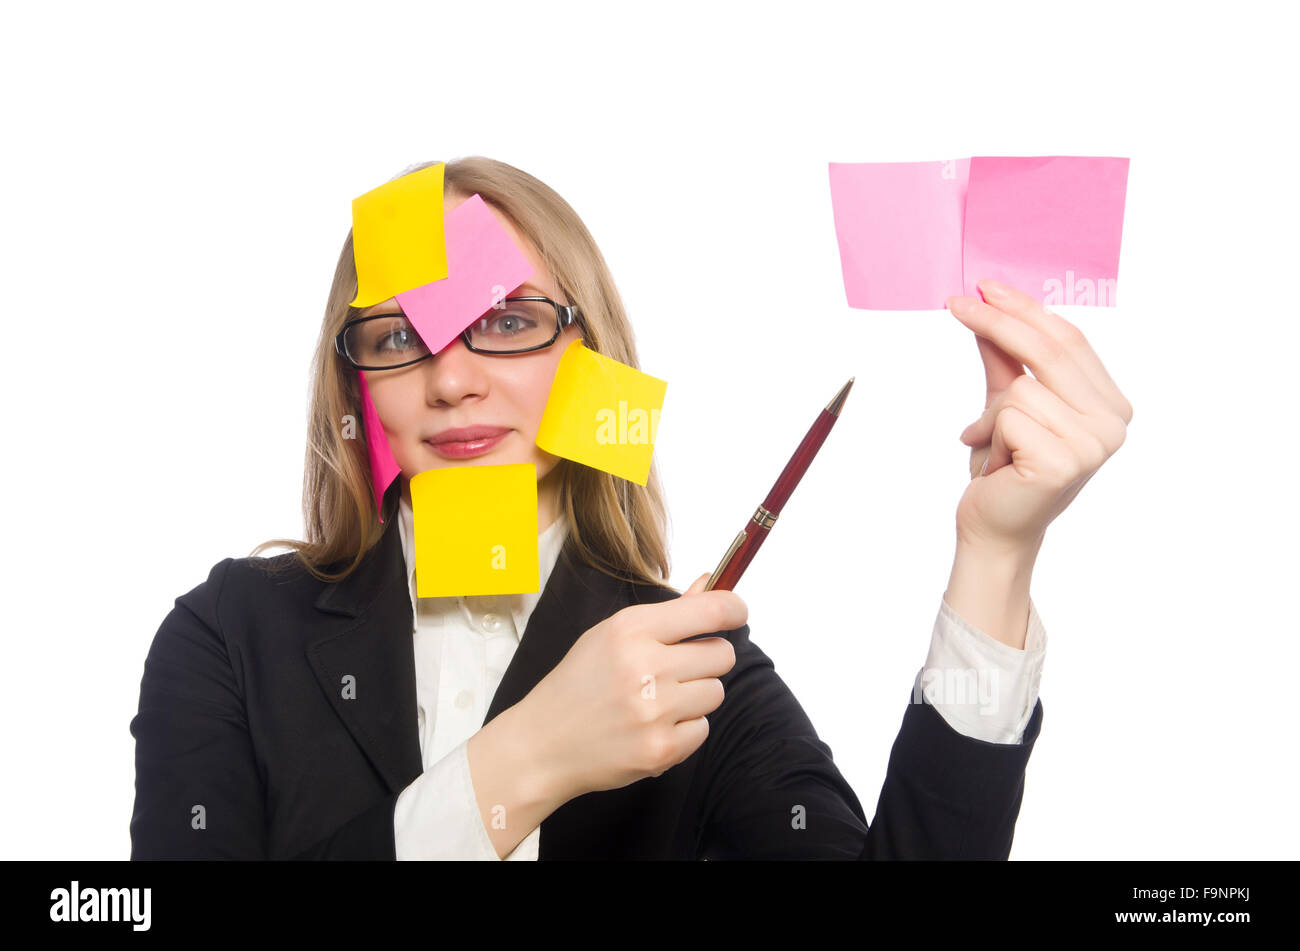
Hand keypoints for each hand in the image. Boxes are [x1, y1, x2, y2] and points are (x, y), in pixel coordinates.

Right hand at [516, 572, 741, 804]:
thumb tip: (712, 583)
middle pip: (722, 655)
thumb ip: (668, 612)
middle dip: (707, 659)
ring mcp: (654, 710)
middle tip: (678, 668)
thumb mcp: (611, 635)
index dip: (734, 609)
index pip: (710, 611)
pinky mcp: (661, 749)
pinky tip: (652, 726)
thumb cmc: (578, 685)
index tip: (738, 612)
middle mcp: (645, 666)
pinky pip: (703, 729)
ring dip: (695, 696)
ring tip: (657, 700)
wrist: (543, 744)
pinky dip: (684, 729)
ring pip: (715, 693)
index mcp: (630, 629)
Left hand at [945, 279, 1133, 554]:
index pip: (1069, 340)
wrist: (994, 528)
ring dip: (991, 416)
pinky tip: (997, 465)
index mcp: (1111, 404)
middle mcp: (1113, 423)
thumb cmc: (1004, 468)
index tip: (985, 287)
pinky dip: (989, 436)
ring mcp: (1094, 444)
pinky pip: (1009, 417)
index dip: (1026, 309)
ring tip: (994, 447)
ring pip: (1021, 388)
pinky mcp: (1064, 461)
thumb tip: (988, 302)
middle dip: (998, 322)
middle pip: (1049, 351)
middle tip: (955, 304)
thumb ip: (1004, 357)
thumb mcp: (1005, 402)